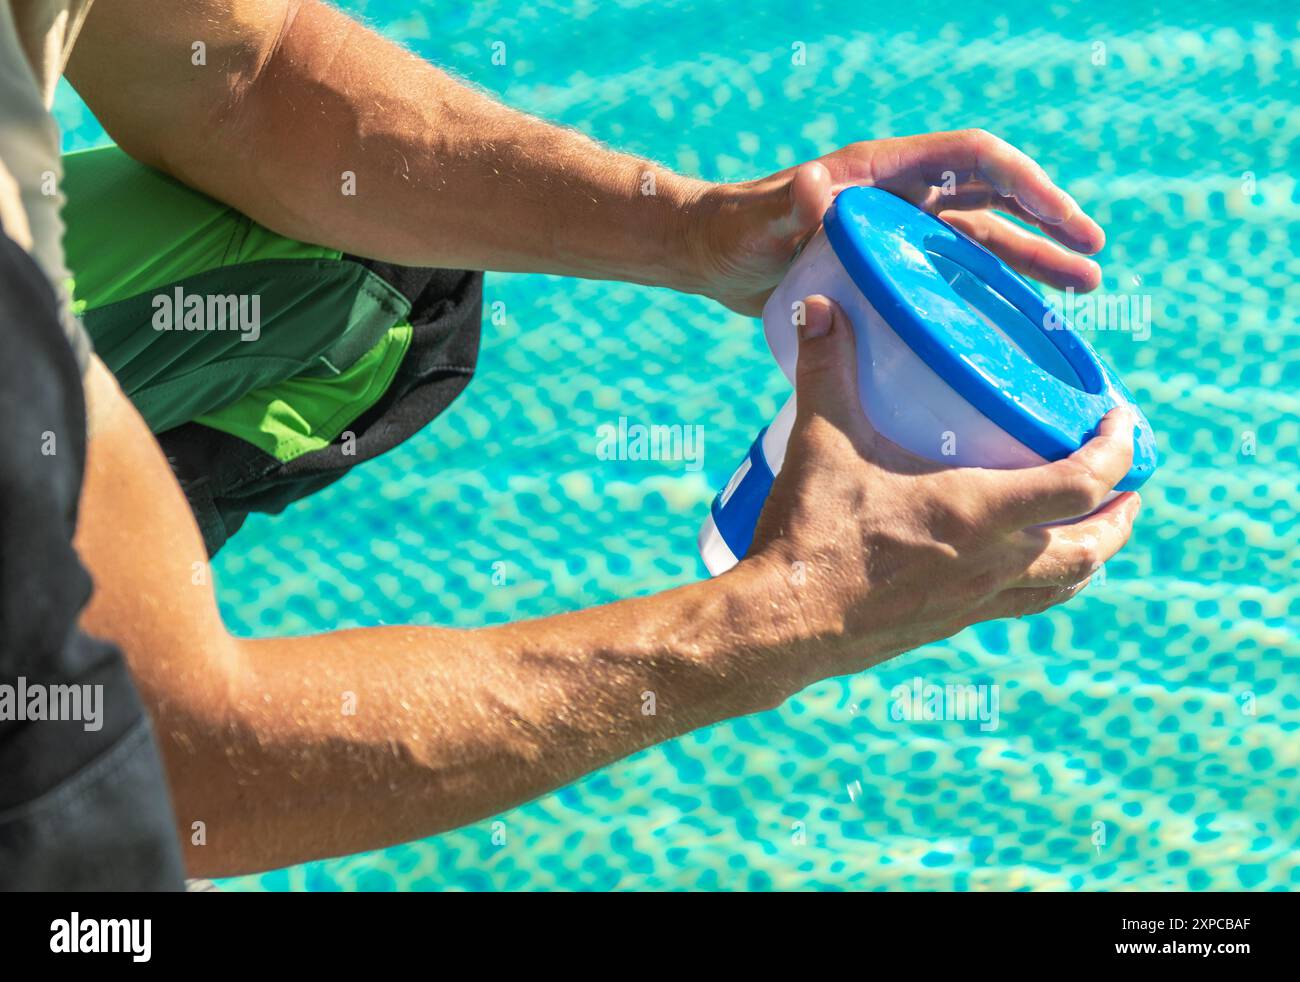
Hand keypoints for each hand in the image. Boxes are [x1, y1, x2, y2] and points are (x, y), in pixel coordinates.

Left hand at [686, 130, 1106, 315]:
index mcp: (885, 174)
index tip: (1063, 217)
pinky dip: (987, 295)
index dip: (1024, 181)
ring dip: (1030, 263)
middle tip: (1094, 259)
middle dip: (1046, 225)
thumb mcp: (759, 222)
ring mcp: (900, 235)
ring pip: (981, 243)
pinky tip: (1016, 324)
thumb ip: (788, 207)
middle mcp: (903, 199)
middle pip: (993, 201)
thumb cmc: (733, 232)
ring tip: (1083, 291)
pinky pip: (952, 278)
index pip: (973, 160)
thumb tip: (814, 184)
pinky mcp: (889, 271)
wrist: (712, 257)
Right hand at [742, 296, 1137, 689]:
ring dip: (1089, 556)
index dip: (1117, 452)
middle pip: (1092, 547)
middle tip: (1128, 487)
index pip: (1083, 484)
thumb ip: (827, 370)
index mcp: (977, 512)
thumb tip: (820, 309)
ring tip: (1090, 530)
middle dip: (1120, 515)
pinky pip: (1018, 606)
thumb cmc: (811, 533)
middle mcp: (991, 562)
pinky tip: (1017, 567)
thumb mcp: (822, 443)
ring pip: (1063, 586)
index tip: (1121, 422)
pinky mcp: (948, 624)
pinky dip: (1040, 584)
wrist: (784, 624)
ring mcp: (973, 600)